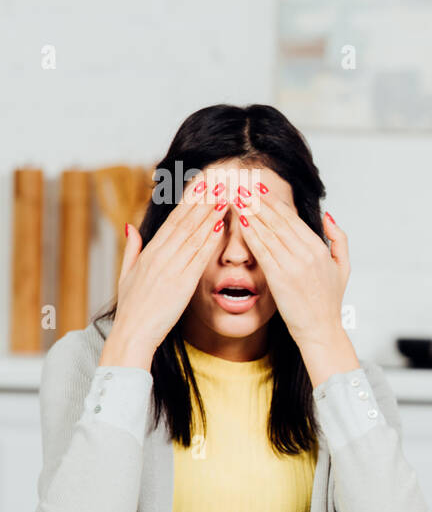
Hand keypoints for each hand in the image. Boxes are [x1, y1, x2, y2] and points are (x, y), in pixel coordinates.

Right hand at [102, 179, 228, 367]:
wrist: (133, 333)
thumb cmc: (133, 307)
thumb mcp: (127, 274)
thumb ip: (131, 248)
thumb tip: (130, 226)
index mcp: (150, 252)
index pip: (173, 219)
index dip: (188, 200)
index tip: (202, 183)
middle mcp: (161, 255)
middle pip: (185, 220)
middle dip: (202, 198)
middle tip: (218, 178)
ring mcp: (171, 267)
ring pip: (194, 234)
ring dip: (210, 212)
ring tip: (224, 192)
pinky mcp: (182, 283)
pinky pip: (199, 256)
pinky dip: (210, 239)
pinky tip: (221, 224)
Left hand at [236, 190, 349, 350]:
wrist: (321, 330)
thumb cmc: (329, 301)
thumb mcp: (343, 266)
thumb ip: (339, 238)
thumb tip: (328, 216)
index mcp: (319, 248)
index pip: (291, 217)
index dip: (272, 200)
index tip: (257, 187)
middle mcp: (306, 253)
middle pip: (276, 219)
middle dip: (256, 199)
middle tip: (240, 183)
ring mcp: (293, 265)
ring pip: (267, 231)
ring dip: (249, 211)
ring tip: (235, 195)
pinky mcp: (279, 278)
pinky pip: (262, 250)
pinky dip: (250, 234)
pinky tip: (239, 221)